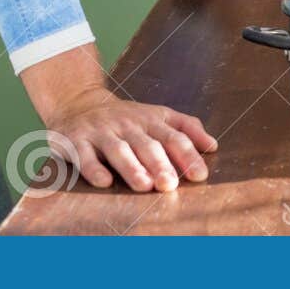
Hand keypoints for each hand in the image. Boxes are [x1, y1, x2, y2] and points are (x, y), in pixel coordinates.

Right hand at [43, 86, 218, 191]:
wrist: (79, 102)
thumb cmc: (127, 118)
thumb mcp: (158, 116)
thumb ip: (187, 128)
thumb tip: (213, 146)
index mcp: (151, 119)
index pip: (174, 136)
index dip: (188, 155)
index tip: (200, 175)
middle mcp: (127, 124)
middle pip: (147, 145)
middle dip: (160, 164)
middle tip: (170, 185)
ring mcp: (101, 131)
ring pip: (118, 149)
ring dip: (132, 168)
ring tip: (144, 186)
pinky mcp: (76, 141)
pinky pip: (85, 156)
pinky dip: (94, 168)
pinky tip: (104, 182)